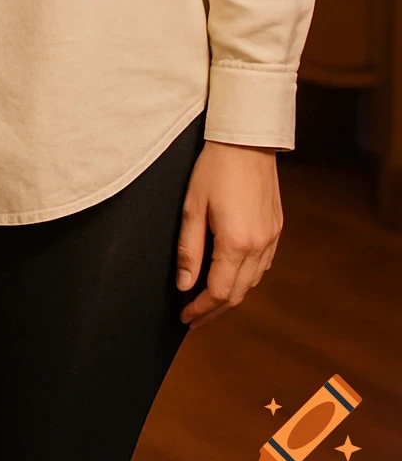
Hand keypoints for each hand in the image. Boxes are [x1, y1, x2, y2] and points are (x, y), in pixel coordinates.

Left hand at [176, 140, 281, 329]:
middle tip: (194, 319)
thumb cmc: (215, 169)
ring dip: (230, 296)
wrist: (247, 141)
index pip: (218, 292)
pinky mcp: (276, 228)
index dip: (201, 309)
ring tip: (208, 301)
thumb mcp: (192, 207)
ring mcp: (271, 238)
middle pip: (237, 294)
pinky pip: (261, 265)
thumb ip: (189, 249)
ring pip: (251, 282)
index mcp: (236, 243)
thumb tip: (184, 284)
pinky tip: (230, 275)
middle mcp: (259, 246)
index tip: (185, 318)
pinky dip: (244, 278)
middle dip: (214, 310)